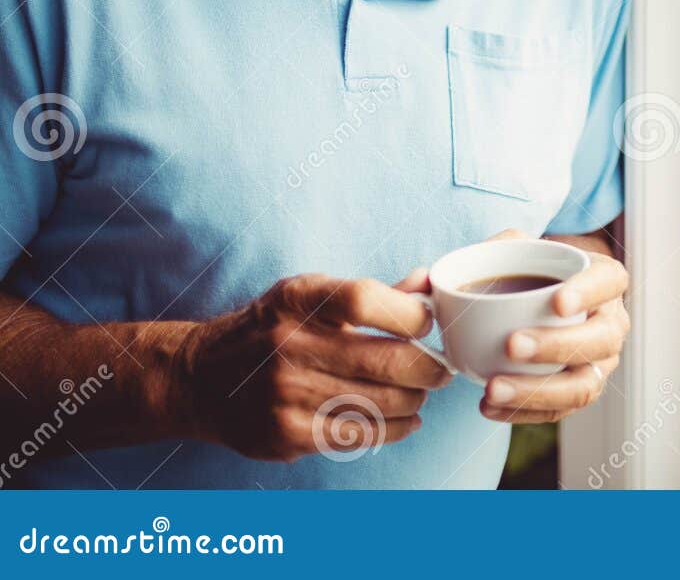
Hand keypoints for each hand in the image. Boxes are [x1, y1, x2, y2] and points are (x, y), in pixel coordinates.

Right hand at [174, 270, 450, 461]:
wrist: (198, 378)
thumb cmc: (270, 328)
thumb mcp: (309, 295)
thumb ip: (373, 293)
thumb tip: (429, 283)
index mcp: (297, 299)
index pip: (366, 300)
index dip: (410, 315)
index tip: (428, 324)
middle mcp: (288, 344)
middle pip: (385, 360)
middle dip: (429, 368)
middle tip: (442, 369)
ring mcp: (285, 394)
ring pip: (380, 403)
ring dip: (414, 400)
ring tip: (420, 392)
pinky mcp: (285, 434)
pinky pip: (359, 436)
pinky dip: (395, 429)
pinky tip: (405, 419)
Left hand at [477, 241, 629, 424]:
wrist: (536, 303)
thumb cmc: (527, 272)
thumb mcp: (514, 250)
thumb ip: (484, 252)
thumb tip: (426, 279)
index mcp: (604, 279)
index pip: (609, 281)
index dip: (589, 292)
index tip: (557, 302)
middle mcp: (611, 322)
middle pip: (600, 339)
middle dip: (557, 346)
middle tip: (511, 345)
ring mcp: (600, 362)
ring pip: (583, 385)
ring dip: (538, 391)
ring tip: (492, 389)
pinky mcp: (579, 391)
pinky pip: (558, 412)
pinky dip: (523, 412)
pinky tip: (488, 406)